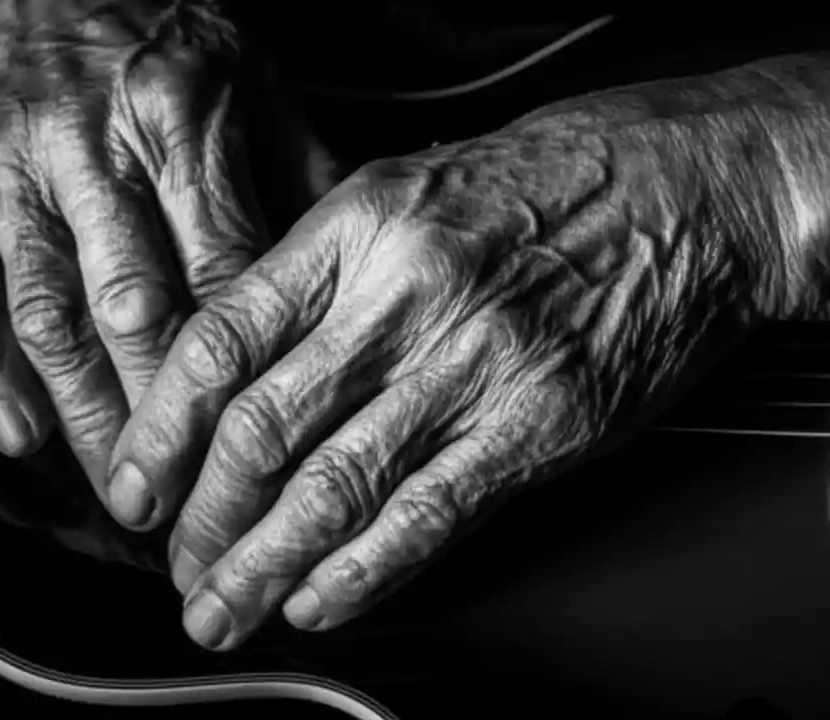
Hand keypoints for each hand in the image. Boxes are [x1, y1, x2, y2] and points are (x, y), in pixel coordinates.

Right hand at [0, 1, 337, 525]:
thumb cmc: (155, 42)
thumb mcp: (249, 81)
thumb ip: (296, 174)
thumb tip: (354, 273)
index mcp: (180, 119)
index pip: (225, 269)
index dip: (245, 369)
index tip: (268, 443)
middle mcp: (92, 147)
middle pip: (136, 307)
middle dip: (167, 419)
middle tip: (196, 501)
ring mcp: (11, 171)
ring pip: (50, 316)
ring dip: (85, 417)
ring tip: (119, 493)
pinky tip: (19, 434)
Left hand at [112, 91, 793, 648]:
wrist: (691, 191)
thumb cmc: (557, 183)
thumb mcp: (414, 186)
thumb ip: (328, 269)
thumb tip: (249, 360)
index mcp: (358, 228)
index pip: (222, 338)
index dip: (162, 426)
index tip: (138, 482)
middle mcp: (403, 297)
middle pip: (263, 429)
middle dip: (205, 518)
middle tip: (180, 569)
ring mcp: (471, 364)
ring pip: (334, 486)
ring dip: (264, 564)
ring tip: (225, 609)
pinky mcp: (537, 425)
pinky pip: (429, 515)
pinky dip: (364, 571)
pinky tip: (321, 601)